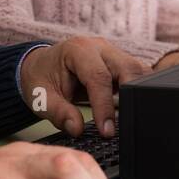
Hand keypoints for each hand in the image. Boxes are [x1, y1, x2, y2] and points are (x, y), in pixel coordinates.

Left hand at [19, 36, 146, 138]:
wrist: (40, 66)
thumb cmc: (41, 79)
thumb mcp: (41, 98)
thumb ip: (59, 113)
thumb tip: (78, 129)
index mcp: (78, 50)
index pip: (99, 77)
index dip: (104, 106)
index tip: (106, 131)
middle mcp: (99, 47)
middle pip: (127, 68)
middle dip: (130, 97)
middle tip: (124, 126)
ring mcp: (112, 53)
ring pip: (138, 70)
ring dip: (137, 93)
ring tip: (130, 119)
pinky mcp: (119, 62)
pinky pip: (137, 74)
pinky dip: (138, 91)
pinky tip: (131, 109)